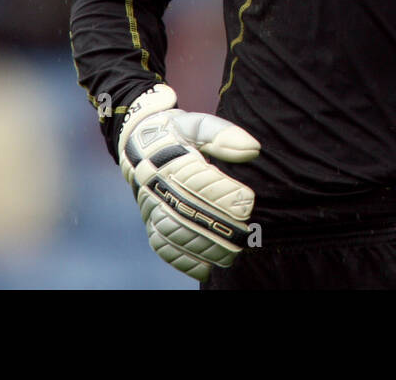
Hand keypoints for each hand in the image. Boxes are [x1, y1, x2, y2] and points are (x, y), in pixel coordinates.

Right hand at [118, 83, 260, 280]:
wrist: (142, 143)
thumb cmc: (180, 133)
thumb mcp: (200, 125)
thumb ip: (224, 135)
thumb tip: (253, 149)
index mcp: (168, 157)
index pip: (195, 178)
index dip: (221, 192)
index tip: (248, 201)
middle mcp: (155, 185)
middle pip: (185, 211)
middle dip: (216, 226)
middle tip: (245, 235)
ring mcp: (151, 206)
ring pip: (174, 233)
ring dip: (203, 247)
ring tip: (231, 255)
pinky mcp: (151, 222)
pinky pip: (162, 245)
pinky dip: (182, 260)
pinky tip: (205, 269)